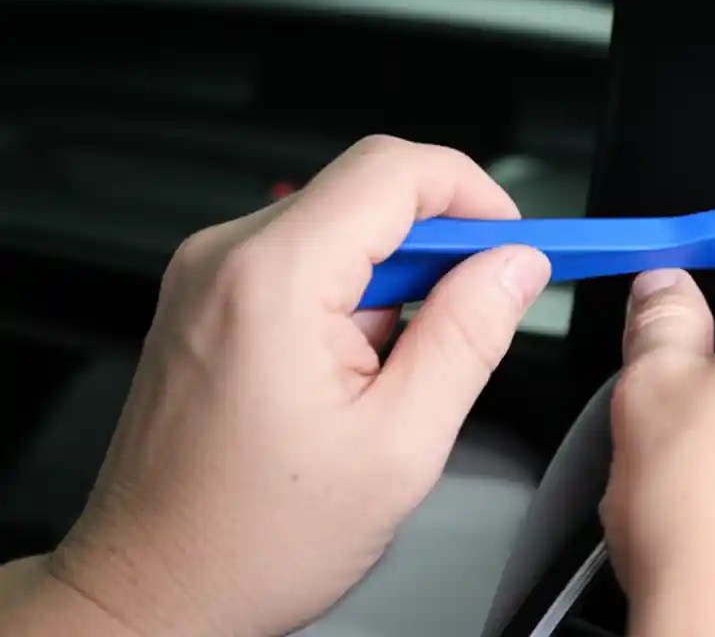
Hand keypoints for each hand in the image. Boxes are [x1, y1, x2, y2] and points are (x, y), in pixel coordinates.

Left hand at [43, 136, 550, 634]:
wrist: (151, 590)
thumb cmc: (251, 540)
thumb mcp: (400, 444)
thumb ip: (469, 336)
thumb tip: (516, 266)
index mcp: (274, 279)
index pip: (394, 170)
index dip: (474, 193)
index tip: (517, 239)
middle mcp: (226, 259)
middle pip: (367, 193)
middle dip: (442, 246)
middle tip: (486, 309)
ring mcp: (208, 278)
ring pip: (340, 229)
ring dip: (397, 281)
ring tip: (402, 374)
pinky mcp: (206, 302)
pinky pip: (302, 262)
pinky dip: (354, 298)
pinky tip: (359, 373)